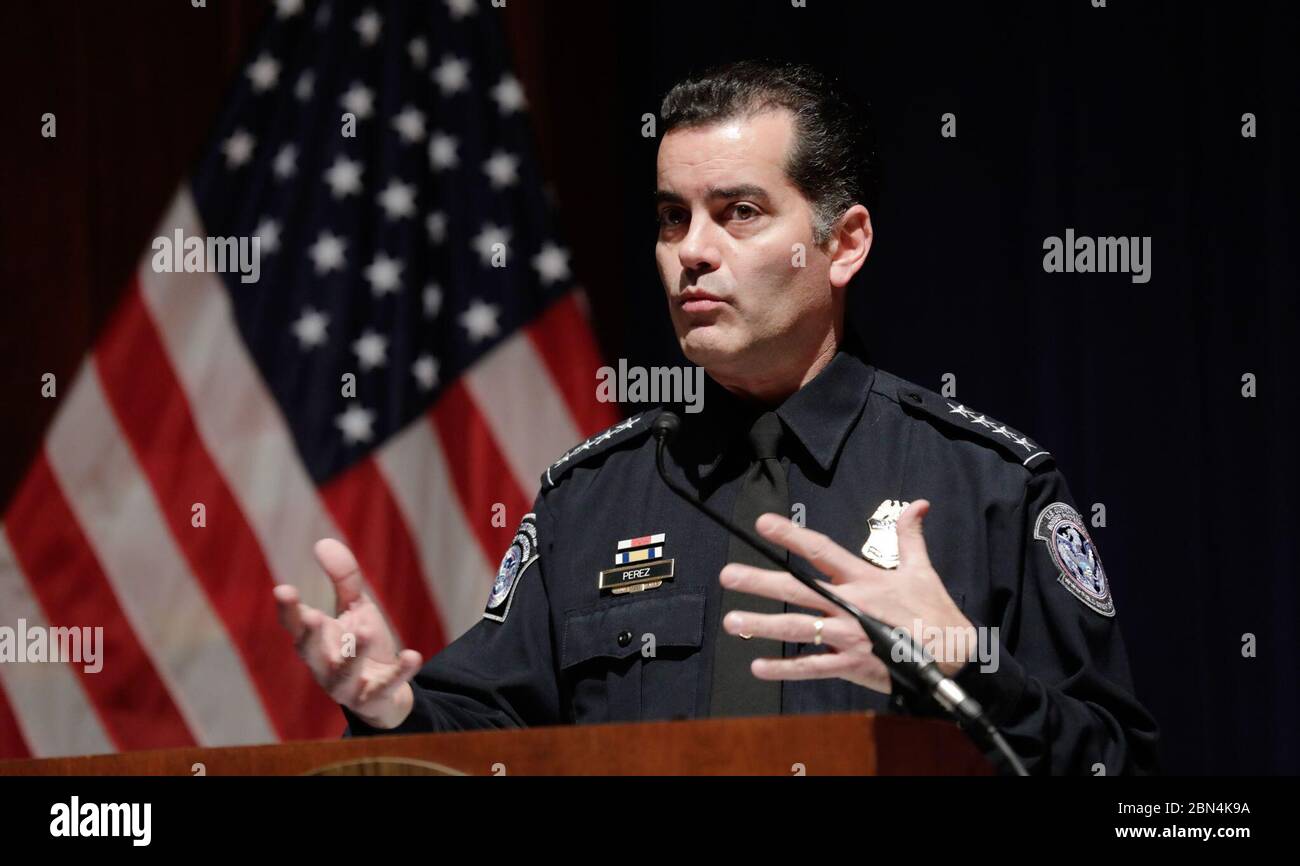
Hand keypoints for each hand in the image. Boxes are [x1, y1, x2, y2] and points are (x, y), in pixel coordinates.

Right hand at [273, 539, 422, 728]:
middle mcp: (325, 666)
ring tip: (366, 631)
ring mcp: (348, 686)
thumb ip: (343, 578)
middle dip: (310, 636)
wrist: (386, 692)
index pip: (295, 626)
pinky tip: (414, 655)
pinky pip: (386, 687)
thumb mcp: (355, 608)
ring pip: (345, 673)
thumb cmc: (362, 644)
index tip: (283, 590)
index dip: (288, 610)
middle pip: (311, 653)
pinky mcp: (375, 698)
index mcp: (316, 642)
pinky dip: (400, 673)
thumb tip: (322, 542)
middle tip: (312, 616)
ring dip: (355, 653)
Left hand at [719, 500, 972, 693]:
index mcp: (865, 580)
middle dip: (761, 581)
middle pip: (798, 589)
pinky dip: (785, 668)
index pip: (821, 550)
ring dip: (762, 625)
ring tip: (732, 621)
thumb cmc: (936, 615)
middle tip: (728, 575)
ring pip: (797, 628)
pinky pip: (812, 667)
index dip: (792, 535)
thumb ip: (911, 537)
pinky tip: (758, 666)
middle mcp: (851, 605)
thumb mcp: (923, 571)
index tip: (763, 523)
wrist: (955, 660)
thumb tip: (918, 504)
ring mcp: (849, 636)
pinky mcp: (852, 665)